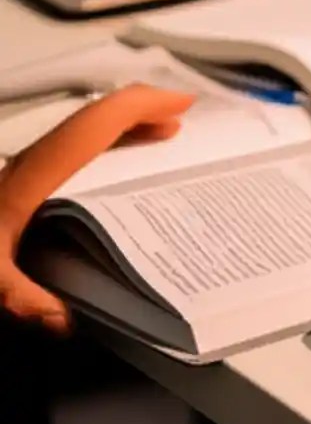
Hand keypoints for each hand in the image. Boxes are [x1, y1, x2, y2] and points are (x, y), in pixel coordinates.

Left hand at [0, 84, 194, 333]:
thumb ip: (18, 297)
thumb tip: (62, 318)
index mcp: (21, 182)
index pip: (93, 125)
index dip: (141, 106)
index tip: (179, 105)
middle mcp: (16, 175)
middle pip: (86, 126)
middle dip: (135, 117)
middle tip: (174, 122)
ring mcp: (10, 185)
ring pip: (72, 145)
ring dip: (114, 141)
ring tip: (149, 148)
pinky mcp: (6, 203)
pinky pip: (58, 168)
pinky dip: (90, 165)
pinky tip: (99, 193)